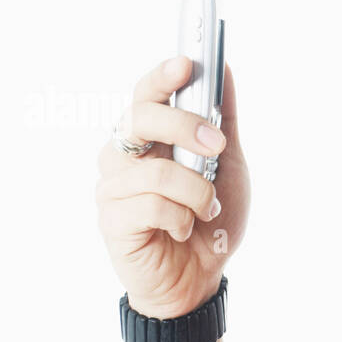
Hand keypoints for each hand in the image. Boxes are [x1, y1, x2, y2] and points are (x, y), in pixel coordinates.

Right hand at [96, 55, 249, 318]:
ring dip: (195, 191)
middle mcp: (123, 156)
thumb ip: (225, 119)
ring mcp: (113, 188)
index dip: (162, 77)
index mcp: (149, 138)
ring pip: (153, 171)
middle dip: (185, 127)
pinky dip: (180, 218)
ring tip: (207, 209)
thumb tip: (222, 68)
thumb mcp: (229, 166)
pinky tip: (184, 230)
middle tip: (217, 146)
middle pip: (139, 119)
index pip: (146, 95)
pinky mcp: (112, 221)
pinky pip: (150, 206)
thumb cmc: (210, 221)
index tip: (187, 63)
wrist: (200, 278)